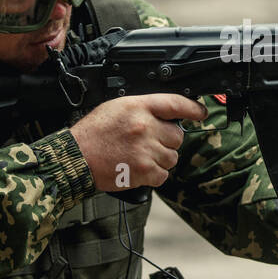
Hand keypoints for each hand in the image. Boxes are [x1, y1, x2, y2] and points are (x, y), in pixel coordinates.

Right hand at [71, 94, 206, 190]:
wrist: (76, 158)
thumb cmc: (93, 133)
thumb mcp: (117, 108)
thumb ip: (143, 109)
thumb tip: (166, 116)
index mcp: (138, 107)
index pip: (175, 103)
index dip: (193, 109)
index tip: (201, 113)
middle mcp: (145, 127)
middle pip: (177, 136)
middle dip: (167, 141)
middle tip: (149, 143)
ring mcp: (146, 149)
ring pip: (172, 157)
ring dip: (161, 159)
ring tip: (140, 157)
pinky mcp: (144, 170)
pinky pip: (163, 175)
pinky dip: (154, 175)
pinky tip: (139, 169)